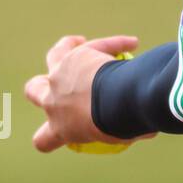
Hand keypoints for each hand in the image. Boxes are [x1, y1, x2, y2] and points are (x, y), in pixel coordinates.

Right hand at [24, 33, 156, 152]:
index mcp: (61, 129)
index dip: (47, 136)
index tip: (65, 128)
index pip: (43, 140)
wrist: (117, 103)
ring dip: (67, 48)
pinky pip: (94, 46)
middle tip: (59, 80)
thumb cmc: (120, 126)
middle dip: (41, 85)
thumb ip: (126, 130)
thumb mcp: (122, 135)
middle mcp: (52, 101)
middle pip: (34, 89)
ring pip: (54, 56)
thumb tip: (149, 130)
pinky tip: (132, 43)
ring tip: (81, 43)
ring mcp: (59, 76)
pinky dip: (114, 44)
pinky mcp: (74, 56)